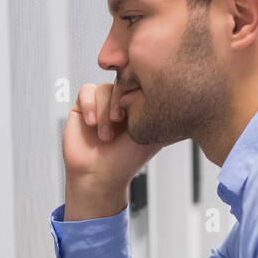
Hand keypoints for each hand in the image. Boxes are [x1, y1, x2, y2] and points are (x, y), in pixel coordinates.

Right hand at [62, 81, 158, 217]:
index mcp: (138, 108)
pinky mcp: (82, 107)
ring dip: (104, 110)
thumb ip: (159, 113)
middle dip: (120, 100)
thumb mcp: (150, 135)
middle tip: (119, 120)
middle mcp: (120, 104)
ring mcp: (101, 104)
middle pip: (121, 81)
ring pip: (104, 88)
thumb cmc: (125, 161)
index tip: (135, 114)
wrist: (98, 176)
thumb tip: (175, 94)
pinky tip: (92, 123)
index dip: (137, 92)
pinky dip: (90, 106)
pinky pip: (86, 91)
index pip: (140, 84)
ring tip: (105, 134)